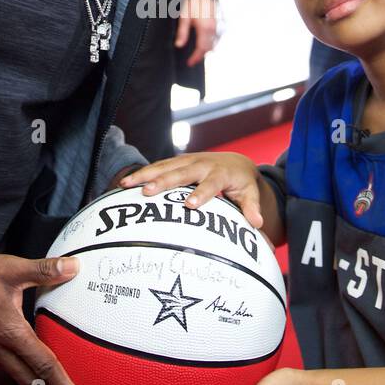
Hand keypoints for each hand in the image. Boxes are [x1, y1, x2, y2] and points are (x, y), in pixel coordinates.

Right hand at [119, 152, 264, 229]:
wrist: (235, 162)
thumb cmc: (242, 183)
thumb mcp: (250, 193)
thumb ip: (251, 207)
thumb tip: (258, 224)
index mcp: (220, 173)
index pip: (210, 184)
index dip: (201, 193)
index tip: (190, 205)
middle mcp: (202, 164)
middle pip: (181, 172)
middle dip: (164, 182)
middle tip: (148, 192)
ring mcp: (187, 160)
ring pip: (164, 166)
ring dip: (145, 175)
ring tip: (127, 185)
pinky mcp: (177, 161)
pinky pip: (158, 166)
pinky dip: (142, 173)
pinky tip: (125, 183)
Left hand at [175, 0, 218, 67]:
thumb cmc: (194, 2)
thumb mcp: (184, 17)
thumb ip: (182, 33)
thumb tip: (179, 45)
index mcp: (206, 28)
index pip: (201, 49)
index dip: (195, 58)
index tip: (189, 63)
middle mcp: (216, 29)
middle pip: (209, 48)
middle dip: (200, 55)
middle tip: (192, 59)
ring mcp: (221, 27)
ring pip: (215, 44)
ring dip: (207, 48)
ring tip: (197, 51)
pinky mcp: (223, 24)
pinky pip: (218, 37)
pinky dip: (212, 41)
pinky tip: (205, 40)